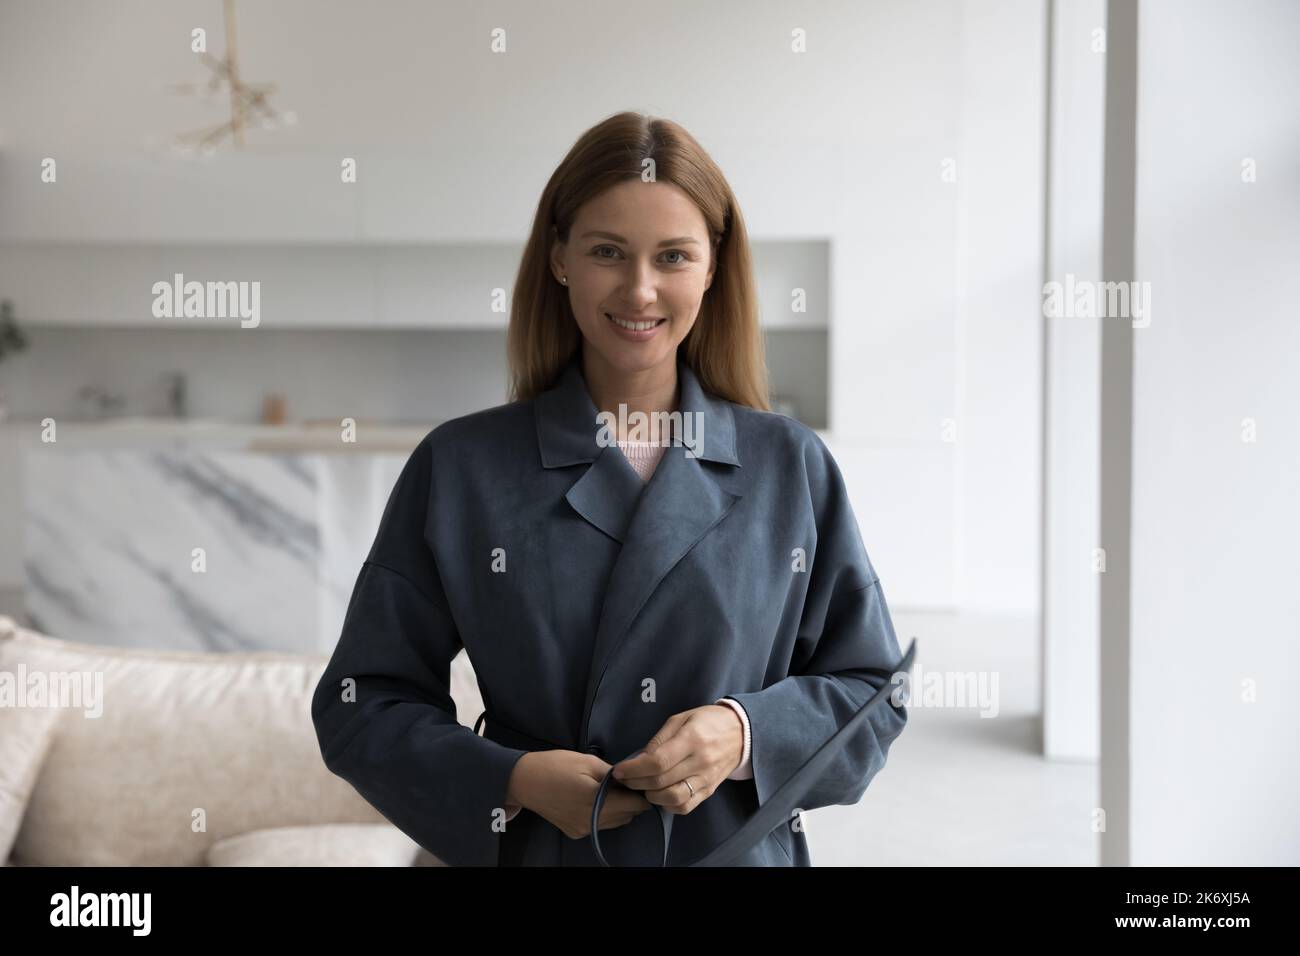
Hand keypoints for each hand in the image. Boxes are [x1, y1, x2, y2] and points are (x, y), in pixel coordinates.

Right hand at [507, 749, 653, 839]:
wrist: (524, 781)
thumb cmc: (555, 765)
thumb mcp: (588, 761)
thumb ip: (612, 774)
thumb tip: (631, 782)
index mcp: (595, 801)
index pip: (634, 806)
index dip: (642, 794)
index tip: (643, 783)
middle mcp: (590, 821)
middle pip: (627, 816)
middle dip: (632, 802)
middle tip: (627, 784)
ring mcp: (582, 829)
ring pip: (615, 823)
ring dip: (620, 809)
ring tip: (612, 791)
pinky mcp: (575, 832)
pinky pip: (600, 826)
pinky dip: (605, 815)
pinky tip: (596, 800)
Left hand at [609, 704, 744, 815]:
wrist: (740, 732)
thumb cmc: (707, 721)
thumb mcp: (681, 718)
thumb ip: (659, 739)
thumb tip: (640, 760)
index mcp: (692, 739)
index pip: (658, 762)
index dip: (634, 769)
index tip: (619, 770)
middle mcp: (701, 762)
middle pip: (661, 781)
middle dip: (636, 783)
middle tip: (625, 779)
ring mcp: (707, 779)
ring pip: (673, 798)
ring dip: (651, 796)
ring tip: (642, 786)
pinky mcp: (709, 791)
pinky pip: (685, 806)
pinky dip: (668, 805)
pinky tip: (659, 794)